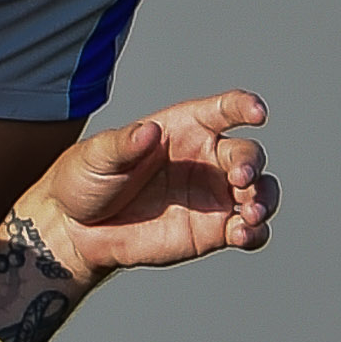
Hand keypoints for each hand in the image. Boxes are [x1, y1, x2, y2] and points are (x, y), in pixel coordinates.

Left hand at [26, 90, 276, 283]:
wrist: (76, 230)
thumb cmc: (86, 180)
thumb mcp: (97, 156)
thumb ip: (123, 144)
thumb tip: (148, 132)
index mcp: (185, 128)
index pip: (225, 110)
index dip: (245, 107)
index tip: (256, 114)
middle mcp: (207, 158)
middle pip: (248, 154)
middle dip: (251, 164)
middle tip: (240, 179)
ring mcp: (214, 195)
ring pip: (260, 191)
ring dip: (264, 199)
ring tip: (250, 212)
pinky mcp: (213, 230)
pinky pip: (248, 230)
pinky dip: (254, 232)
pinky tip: (244, 234)